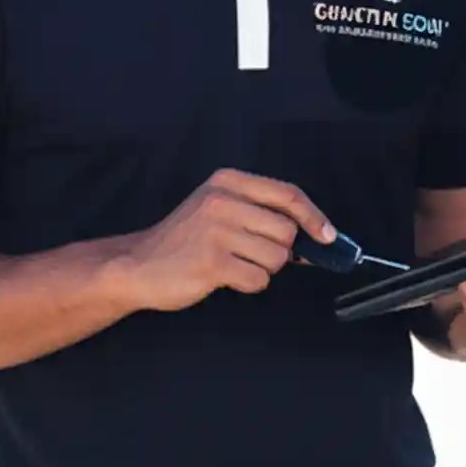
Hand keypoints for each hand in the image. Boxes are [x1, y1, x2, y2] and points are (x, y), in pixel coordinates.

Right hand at [118, 169, 334, 310]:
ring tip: (233, 264)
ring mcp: (216, 231)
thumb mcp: (220, 210)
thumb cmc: (186, 240)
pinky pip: (258, 279)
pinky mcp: (212, 263)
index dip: (314, 217)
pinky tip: (224, 277)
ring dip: (262, 269)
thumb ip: (262, 215)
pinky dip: (249, 284)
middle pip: (287, 231)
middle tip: (251, 255)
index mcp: (228, 182)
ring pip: (276, 258)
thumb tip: (317, 238)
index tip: (328, 236)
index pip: (288, 194)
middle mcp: (223, 200)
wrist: (137, 264)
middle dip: (279, 251)